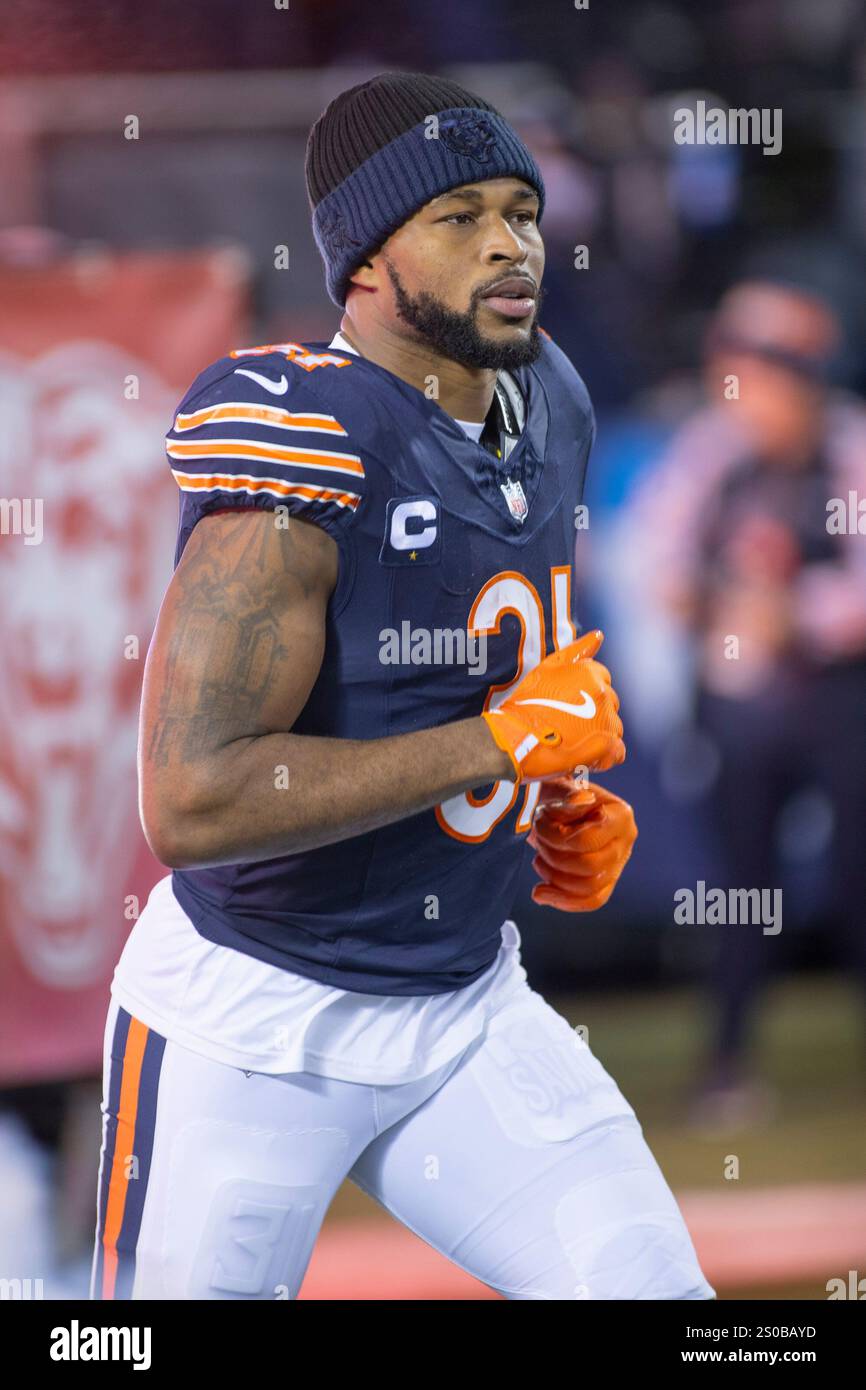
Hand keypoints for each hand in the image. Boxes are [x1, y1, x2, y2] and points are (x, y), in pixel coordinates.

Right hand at [481, 630, 624, 782]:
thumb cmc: (526, 704)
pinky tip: (584, 757)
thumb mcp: (548, 668)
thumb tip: (600, 634)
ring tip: (572, 742)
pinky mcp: (606, 745)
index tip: (567, 706)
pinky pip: (617, 752)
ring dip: (597, 735)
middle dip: (593, 715)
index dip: (585, 696)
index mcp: (590, 672)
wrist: (513, 739)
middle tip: (567, 726)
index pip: (602, 682)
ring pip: (613, 728)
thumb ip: (577, 650)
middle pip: (609, 705)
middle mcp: (602, 693)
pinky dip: (604, 756)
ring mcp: (606, 720)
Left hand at [528, 777, 636, 910]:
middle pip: (592, 867)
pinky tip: (540, 893)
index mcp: (620, 815)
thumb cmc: (557, 794)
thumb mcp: (558, 786)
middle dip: (555, 858)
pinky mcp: (606, 882)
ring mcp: (618, 864)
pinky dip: (563, 900)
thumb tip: (582, 800)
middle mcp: (625, 842)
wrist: (556, 806)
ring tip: (538, 861)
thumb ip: (568, 794)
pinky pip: (590, 901)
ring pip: (590, 888)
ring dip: (556, 878)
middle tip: (537, 841)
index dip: (558, 839)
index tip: (539, 823)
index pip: (589, 840)